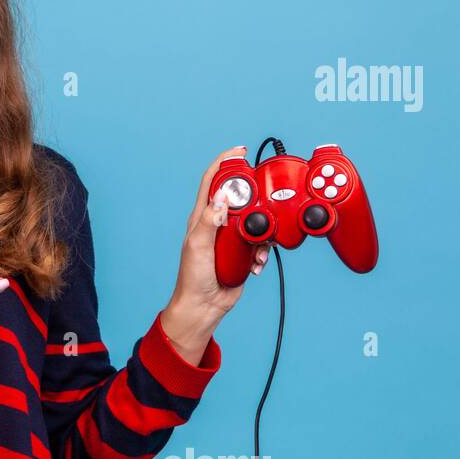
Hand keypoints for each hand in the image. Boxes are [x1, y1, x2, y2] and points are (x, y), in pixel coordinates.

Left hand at [161, 145, 271, 360]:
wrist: (204, 306)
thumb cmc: (193, 278)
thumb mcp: (198, 246)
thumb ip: (209, 221)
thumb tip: (222, 196)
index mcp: (201, 217)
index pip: (212, 182)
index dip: (224, 163)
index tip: (240, 151)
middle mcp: (217, 223)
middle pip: (240, 197)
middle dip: (254, 196)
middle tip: (266, 199)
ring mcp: (231, 238)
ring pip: (255, 220)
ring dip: (262, 232)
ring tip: (257, 246)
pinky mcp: (243, 252)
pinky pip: (260, 244)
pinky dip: (262, 252)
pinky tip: (255, 264)